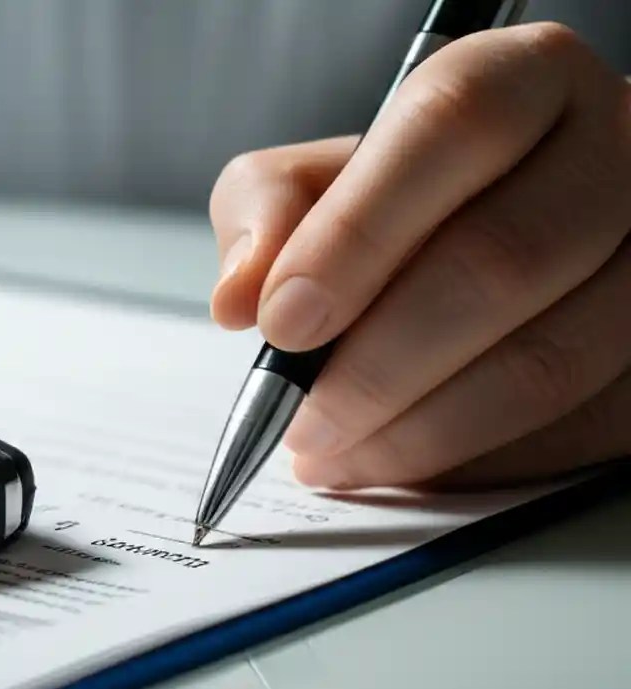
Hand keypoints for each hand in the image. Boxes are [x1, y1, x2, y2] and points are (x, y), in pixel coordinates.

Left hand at [209, 22, 630, 489]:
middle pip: (504, 258)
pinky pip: (579, 425)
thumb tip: (240, 296)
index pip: (453, 129)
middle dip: (379, 364)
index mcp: (521, 79)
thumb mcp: (313, 180)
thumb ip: (267, 214)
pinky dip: (476, 462)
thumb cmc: (395, 203)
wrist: (491, 232)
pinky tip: (403, 463)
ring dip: (423, 431)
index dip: (359, 234)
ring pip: (551, 359)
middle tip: (304, 418)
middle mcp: (612, 149)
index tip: (285, 322)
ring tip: (337, 454)